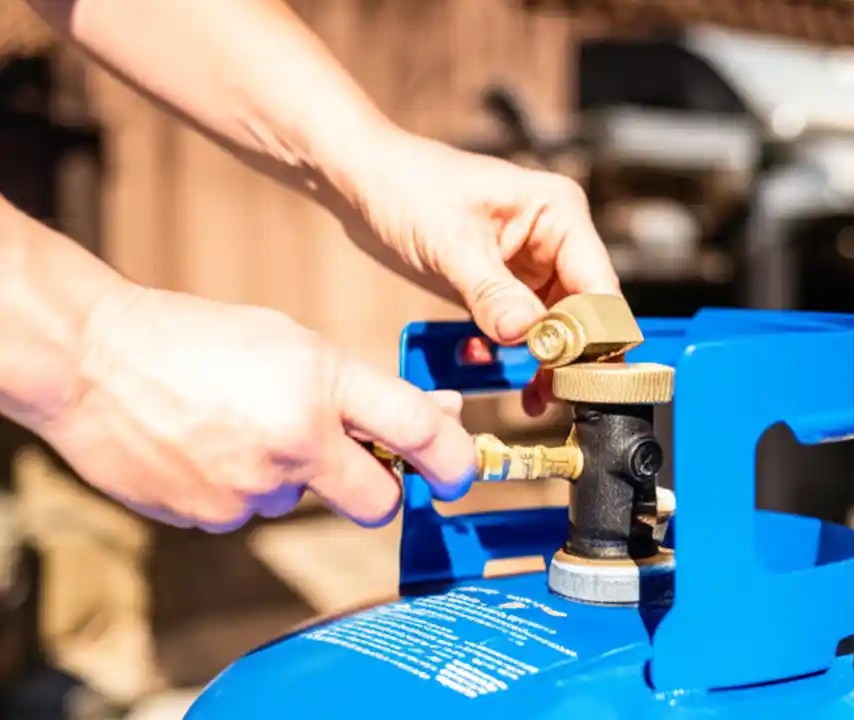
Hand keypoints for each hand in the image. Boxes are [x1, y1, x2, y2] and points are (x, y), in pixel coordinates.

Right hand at [37, 286, 474, 531]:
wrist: (92, 359)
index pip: (419, 433)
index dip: (455, 459)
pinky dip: (243, 490)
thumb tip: (440, 413)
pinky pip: (252, 514)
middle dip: (380, 489)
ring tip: (244, 427)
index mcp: (323, 383)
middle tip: (358, 463)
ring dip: (293, 478)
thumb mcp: (298, 343)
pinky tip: (212, 448)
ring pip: (305, 503)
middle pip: (381, 503)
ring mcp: (251, 487)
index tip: (460, 471)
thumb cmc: (200, 338)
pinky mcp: (211, 518)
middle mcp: (295, 442)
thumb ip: (369, 388)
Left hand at [321, 128, 621, 414]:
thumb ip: (492, 293)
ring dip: (549, 363)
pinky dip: (519, 354)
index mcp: (558, 212)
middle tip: (558, 397)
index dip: (596, 334)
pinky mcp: (507, 284)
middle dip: (574, 356)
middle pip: (586, 310)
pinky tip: (504, 374)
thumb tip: (529, 334)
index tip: (580, 378)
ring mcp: (532, 262)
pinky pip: (527, 329)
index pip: (598, 284)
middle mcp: (555, 237)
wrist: (363, 181)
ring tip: (536, 400)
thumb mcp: (450, 244)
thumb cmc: (407, 187)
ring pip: (560, 326)